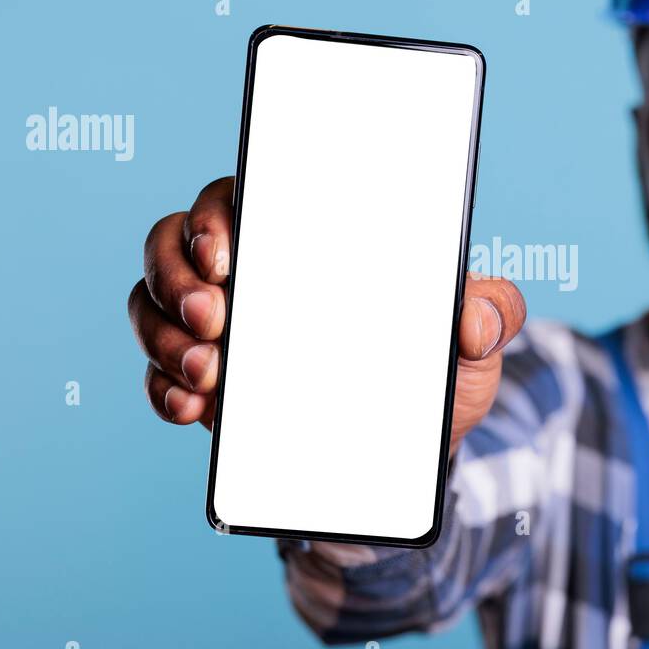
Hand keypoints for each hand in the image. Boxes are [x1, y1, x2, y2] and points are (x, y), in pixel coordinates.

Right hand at [127, 177, 527, 451]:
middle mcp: (252, 272)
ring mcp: (220, 328)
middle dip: (177, 277)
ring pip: (152, 303)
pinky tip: (191, 407)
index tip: (226, 252)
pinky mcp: (208, 385)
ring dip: (162, 334)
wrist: (417, 452)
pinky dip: (162, 389)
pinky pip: (158, 375)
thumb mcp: (480, 339)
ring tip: (209, 371)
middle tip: (214, 319)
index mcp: (308, 238)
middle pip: (174, 243)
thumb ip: (495, 312)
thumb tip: (473, 320)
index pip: (240, 196)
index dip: (215, 214)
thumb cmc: (440, 372)